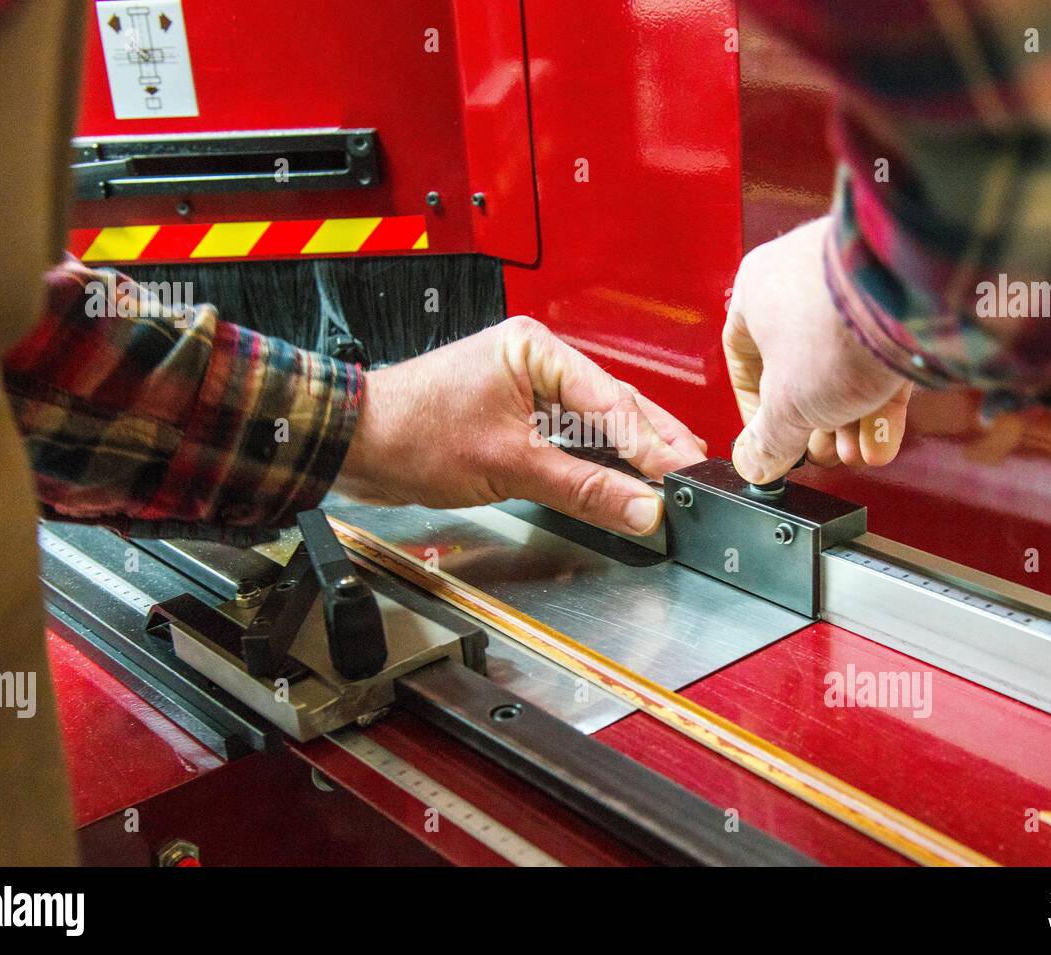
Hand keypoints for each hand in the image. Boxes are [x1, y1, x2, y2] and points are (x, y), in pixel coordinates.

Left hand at [333, 316, 706, 534]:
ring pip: (593, 426)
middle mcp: (535, 362)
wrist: (356, 445)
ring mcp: (526, 391)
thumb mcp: (508, 464)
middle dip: (653, 444)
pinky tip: (622, 483)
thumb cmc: (413, 432)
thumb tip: (640, 508)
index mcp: (535, 349)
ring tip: (670, 483)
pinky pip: (569, 441)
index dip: (653, 442)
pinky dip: (596, 464)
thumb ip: (582, 487)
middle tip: (694, 477)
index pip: (612, 399)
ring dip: (628, 457)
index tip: (683, 474)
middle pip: (611, 407)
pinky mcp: (516, 419)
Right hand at [723, 215, 912, 482]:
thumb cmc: (833, 328)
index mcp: (757, 291)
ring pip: (843, 369)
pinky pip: (881, 358)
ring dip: (849, 421)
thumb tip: (756, 463)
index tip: (773, 441)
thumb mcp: (786, 404)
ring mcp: (853, 291)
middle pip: (799, 372)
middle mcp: (802, 284)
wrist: (912, 297)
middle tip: (820, 452)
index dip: (756, 410)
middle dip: (813, 424)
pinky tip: (881, 438)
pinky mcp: (898, 306)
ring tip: (855, 451)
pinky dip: (880, 401)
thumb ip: (767, 440)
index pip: (744, 360)